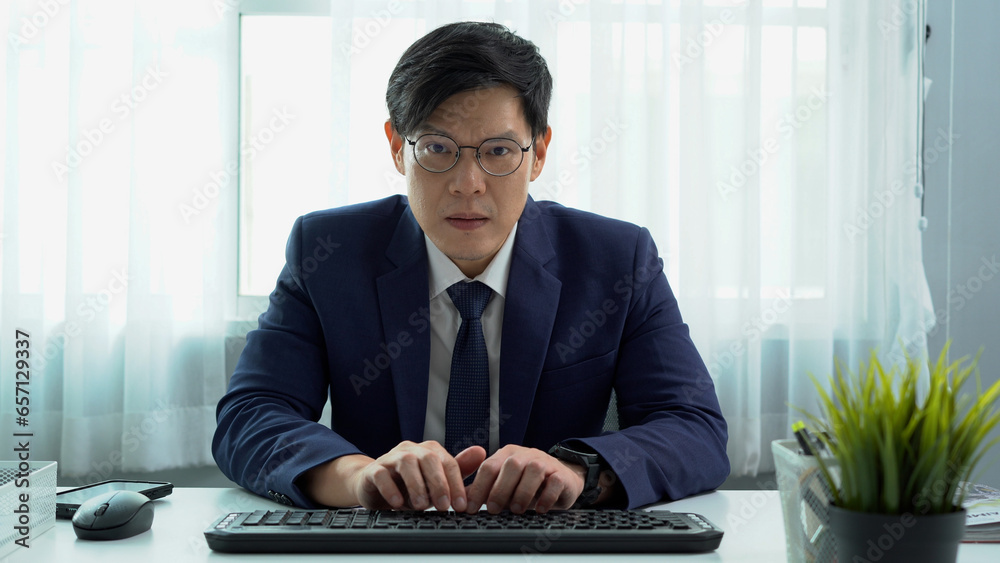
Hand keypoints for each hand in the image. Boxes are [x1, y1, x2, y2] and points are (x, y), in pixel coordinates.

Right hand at [350, 441, 485, 510]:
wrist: (375, 486)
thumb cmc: (409, 484)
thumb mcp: (436, 480)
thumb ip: (459, 468)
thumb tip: (481, 452)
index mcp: (429, 451)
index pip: (448, 462)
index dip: (456, 484)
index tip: (461, 505)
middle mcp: (411, 450)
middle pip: (429, 459)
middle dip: (439, 484)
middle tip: (444, 506)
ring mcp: (391, 458)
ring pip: (407, 463)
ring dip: (416, 485)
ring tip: (422, 506)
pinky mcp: (374, 470)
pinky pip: (382, 475)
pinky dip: (391, 489)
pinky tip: (398, 503)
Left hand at [465, 445, 584, 513]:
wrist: (562, 479)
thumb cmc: (528, 484)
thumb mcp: (504, 484)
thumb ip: (484, 489)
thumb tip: (461, 500)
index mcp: (507, 455)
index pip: (489, 467)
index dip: (478, 487)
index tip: (471, 508)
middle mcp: (525, 455)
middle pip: (511, 465)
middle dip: (500, 489)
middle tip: (494, 510)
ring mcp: (545, 463)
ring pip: (533, 470)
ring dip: (523, 492)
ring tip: (516, 510)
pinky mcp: (562, 475)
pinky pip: (555, 482)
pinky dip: (546, 497)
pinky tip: (539, 509)